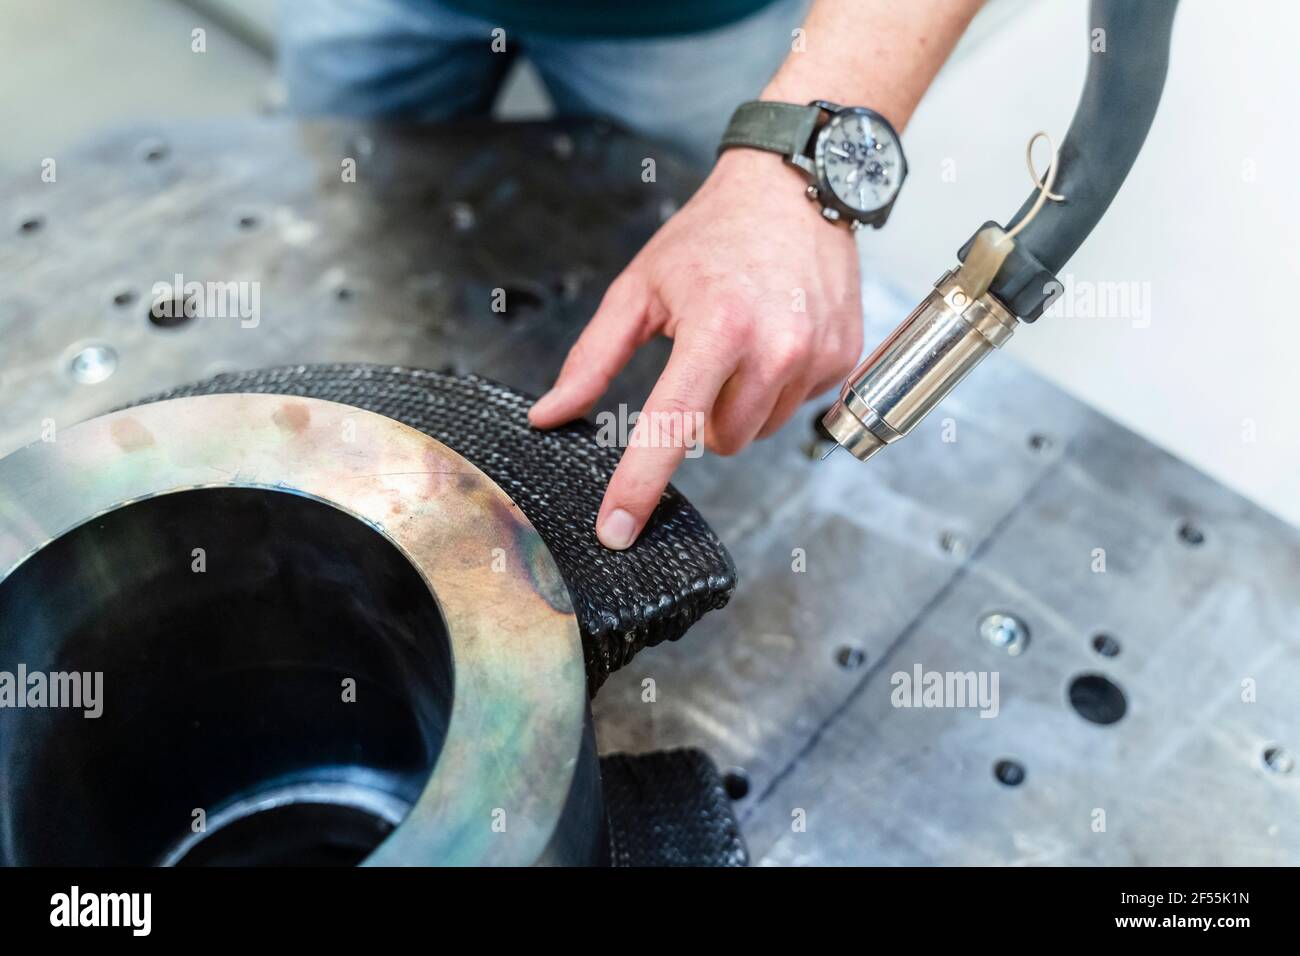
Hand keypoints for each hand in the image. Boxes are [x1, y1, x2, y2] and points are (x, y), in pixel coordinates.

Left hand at [528, 149, 862, 548]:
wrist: (793, 186)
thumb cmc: (709, 236)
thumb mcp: (638, 288)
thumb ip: (592, 359)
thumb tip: (549, 416)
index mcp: (717, 325)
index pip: (671, 425)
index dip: (638, 485)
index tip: (615, 532)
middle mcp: (777, 345)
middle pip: (719, 442)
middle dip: (699, 418)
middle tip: (701, 360)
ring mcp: (819, 356)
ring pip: (758, 432)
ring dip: (739, 405)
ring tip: (741, 343)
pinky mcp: (845, 360)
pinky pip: (796, 410)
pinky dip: (776, 389)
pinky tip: (775, 340)